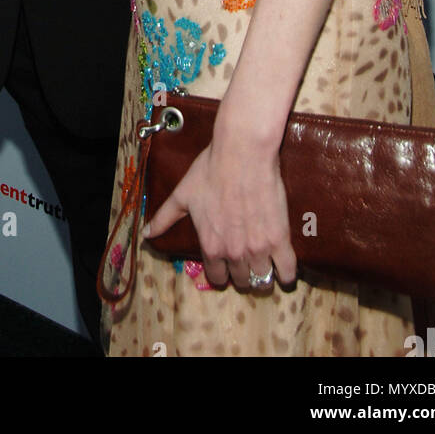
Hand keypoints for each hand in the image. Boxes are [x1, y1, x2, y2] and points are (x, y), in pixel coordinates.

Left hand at [144, 130, 296, 290]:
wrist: (242, 152)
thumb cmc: (211, 170)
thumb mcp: (182, 195)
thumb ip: (165, 218)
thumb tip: (147, 234)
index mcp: (211, 245)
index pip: (217, 278)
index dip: (221, 274)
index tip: (226, 267)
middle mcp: (233, 252)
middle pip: (241, 280)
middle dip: (242, 274)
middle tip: (245, 263)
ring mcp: (258, 247)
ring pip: (262, 279)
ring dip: (262, 275)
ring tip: (264, 266)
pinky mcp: (279, 238)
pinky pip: (287, 269)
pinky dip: (286, 274)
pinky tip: (283, 270)